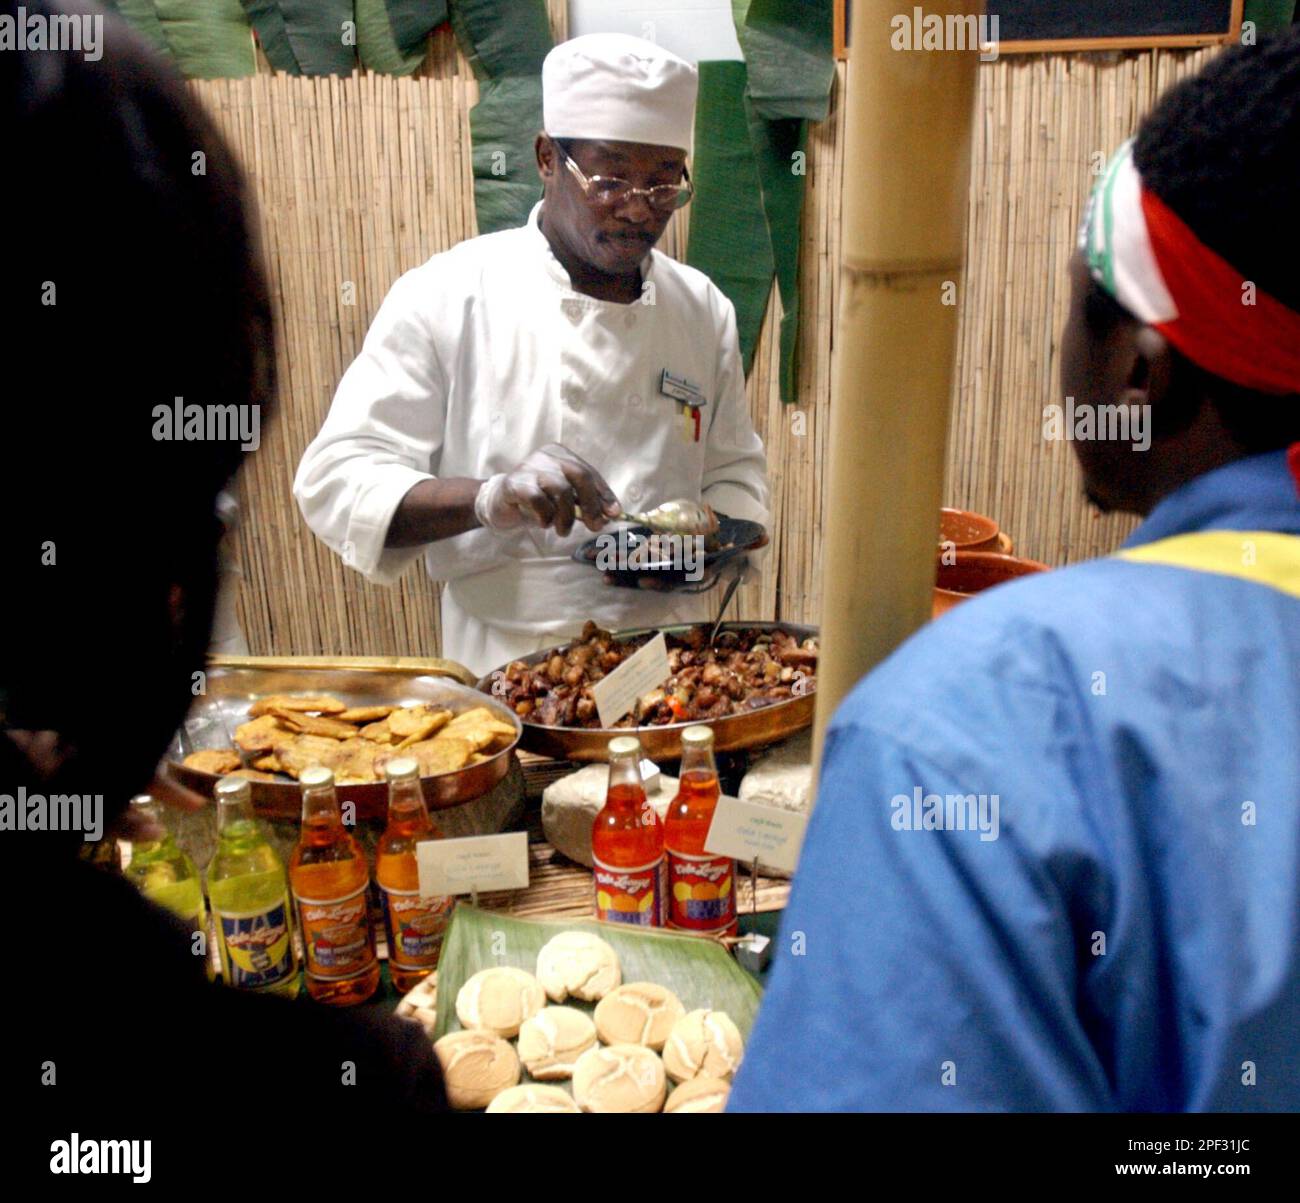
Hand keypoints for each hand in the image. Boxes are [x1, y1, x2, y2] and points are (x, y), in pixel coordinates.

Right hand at [475, 444, 621, 536]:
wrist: (500, 504)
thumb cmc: (538, 502)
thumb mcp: (565, 501)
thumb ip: (585, 503)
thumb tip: (610, 514)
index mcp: (561, 455)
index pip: (589, 472)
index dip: (604, 494)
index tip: (613, 514)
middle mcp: (546, 456)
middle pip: (579, 475)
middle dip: (591, 504)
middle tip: (594, 526)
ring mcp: (529, 467)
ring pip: (560, 489)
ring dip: (566, 516)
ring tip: (563, 529)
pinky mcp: (515, 483)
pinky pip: (538, 500)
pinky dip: (546, 515)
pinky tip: (544, 522)